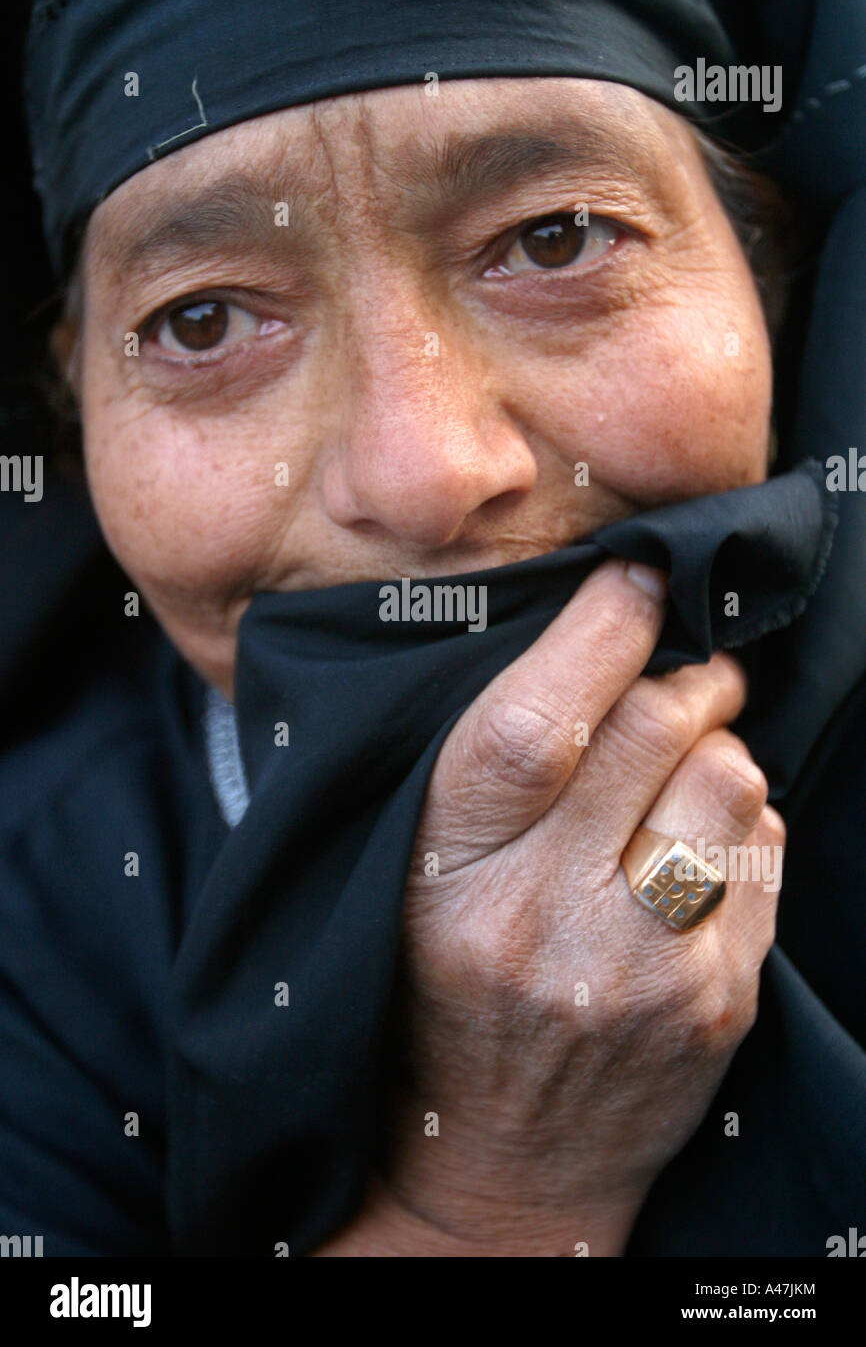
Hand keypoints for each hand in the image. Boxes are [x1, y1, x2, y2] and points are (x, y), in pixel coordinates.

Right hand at [318, 559, 783, 1255]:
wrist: (497, 1171)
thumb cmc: (442, 998)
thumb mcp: (415, 880)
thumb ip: (487, 772)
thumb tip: (603, 642)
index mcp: (448, 880)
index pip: (532, 725)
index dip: (597, 630)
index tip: (635, 578)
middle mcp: (544, 924)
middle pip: (651, 732)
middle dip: (684, 676)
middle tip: (682, 670)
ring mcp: (642, 971)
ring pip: (729, 782)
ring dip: (717, 749)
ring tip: (682, 772)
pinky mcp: (716, 1004)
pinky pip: (765, 853)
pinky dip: (742, 826)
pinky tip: (697, 850)